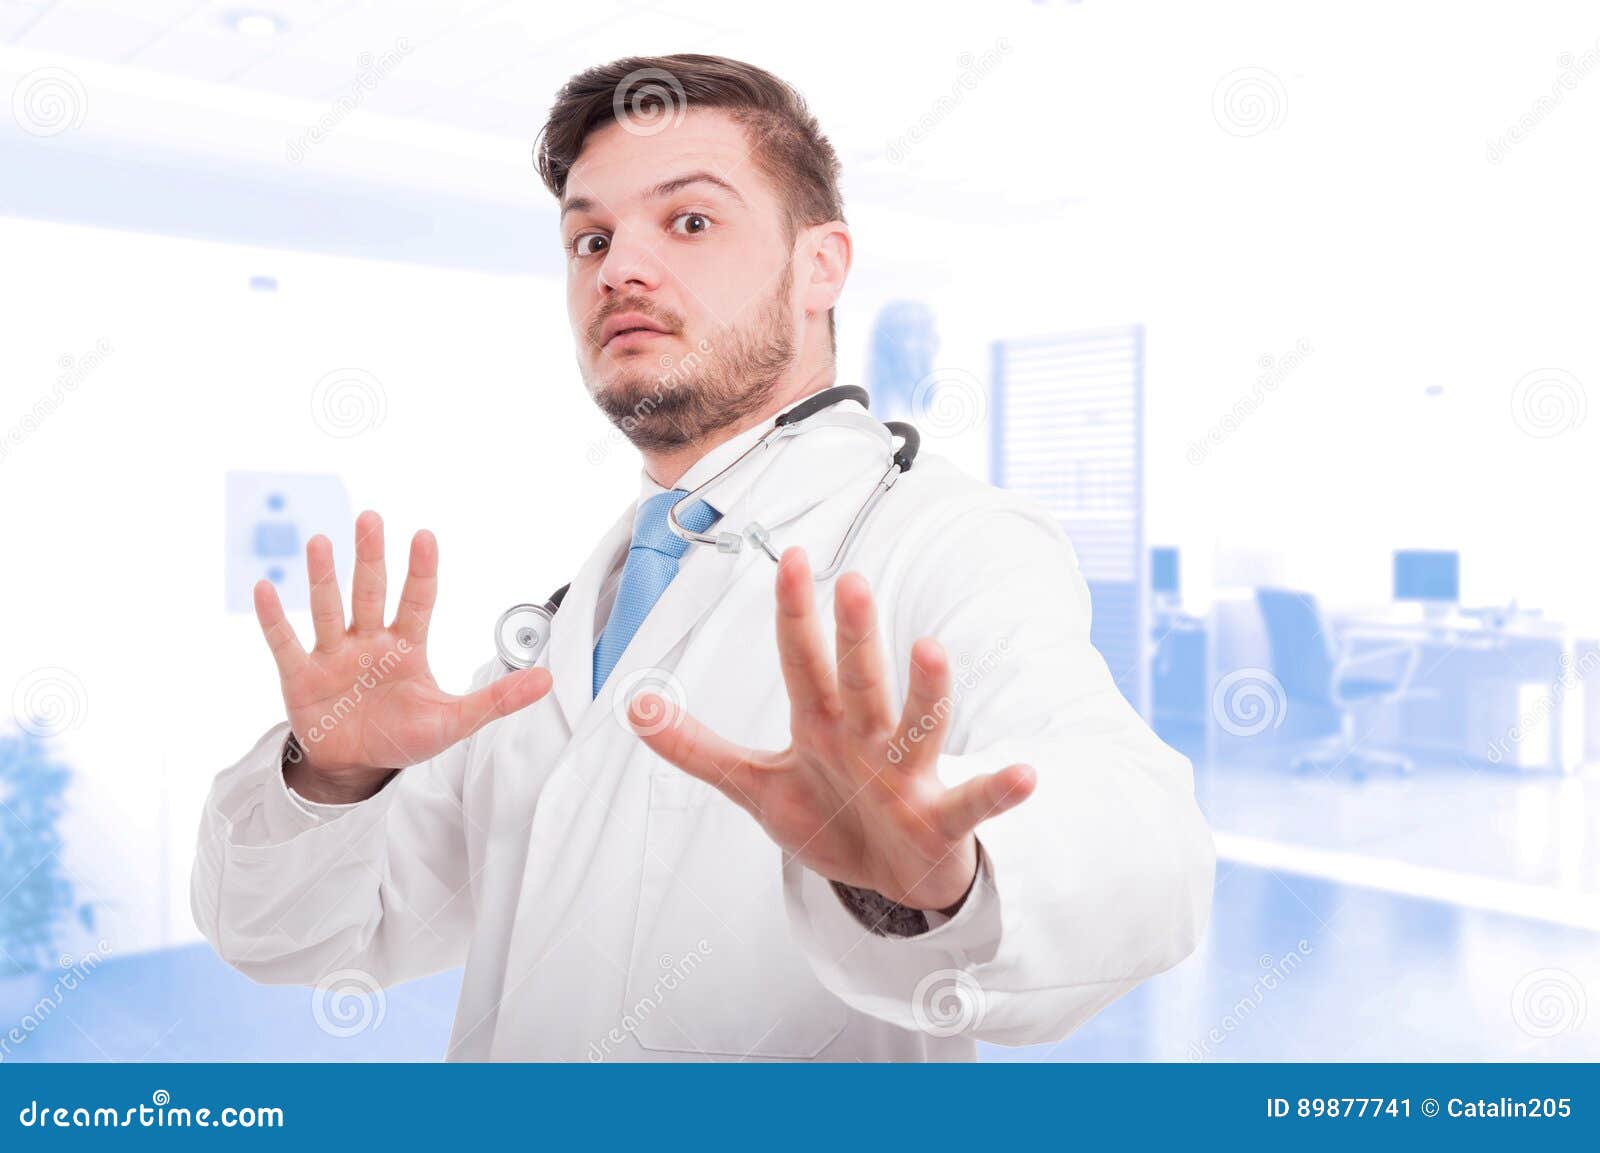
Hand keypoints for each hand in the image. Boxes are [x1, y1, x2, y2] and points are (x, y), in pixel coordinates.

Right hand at [253, 510, 552, 802]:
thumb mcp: (455, 721)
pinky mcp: (300, 677)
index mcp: (407, 646)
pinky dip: (274, 618)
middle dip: (370, 557)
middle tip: (371, 518)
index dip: (421, 571)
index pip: (417, 600)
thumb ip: (497, 699)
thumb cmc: (405, 736)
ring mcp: (333, 655)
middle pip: (370, 591)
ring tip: (320, 541)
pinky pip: (285, 643)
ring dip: (323, 577)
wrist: (357, 767)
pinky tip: (266, 588)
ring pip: (328, 608)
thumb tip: (548, 680)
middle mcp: (369, 641)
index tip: (424, 536)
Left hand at [628, 547, 1036, 911]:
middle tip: (850, 581)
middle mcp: (866, 738)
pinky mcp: (941, 820)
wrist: (890, 880)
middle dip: (852, 636)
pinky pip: (972, 802)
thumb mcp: (754, 786)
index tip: (789, 556)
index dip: (793, 613)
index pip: (801, 661)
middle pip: (857, 681)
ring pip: (917, 728)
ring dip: (926, 693)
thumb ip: (697, 748)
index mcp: (821, 724)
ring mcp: (906, 777)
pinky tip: (1024, 774)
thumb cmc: (830, 816)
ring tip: (930, 649)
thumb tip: (634, 708)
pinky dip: (999, 789)